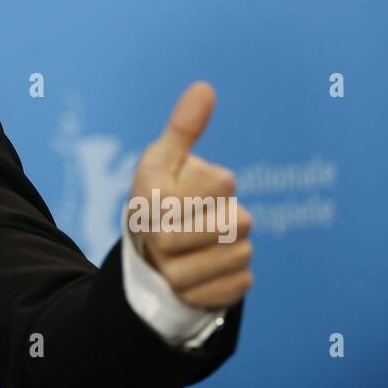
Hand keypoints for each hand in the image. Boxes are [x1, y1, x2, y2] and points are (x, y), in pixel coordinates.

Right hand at [126, 81, 253, 309]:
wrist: (143, 256)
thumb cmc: (160, 196)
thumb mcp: (164, 158)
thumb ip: (184, 125)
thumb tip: (205, 88)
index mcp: (150, 197)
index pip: (224, 181)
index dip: (218, 181)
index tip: (192, 188)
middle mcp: (159, 239)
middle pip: (239, 221)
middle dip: (229, 214)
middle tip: (204, 217)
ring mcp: (177, 275)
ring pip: (244, 252)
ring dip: (234, 244)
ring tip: (207, 242)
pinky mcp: (199, 299)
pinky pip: (243, 282)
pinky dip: (234, 272)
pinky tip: (210, 266)